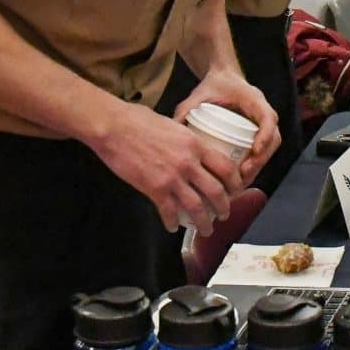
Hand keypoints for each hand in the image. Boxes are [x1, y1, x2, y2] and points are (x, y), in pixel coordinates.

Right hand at [84, 105, 246, 233]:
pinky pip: (169, 212)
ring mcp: (172, 177)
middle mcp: (188, 162)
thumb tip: (191, 148)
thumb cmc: (138, 120)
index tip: (236, 190)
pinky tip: (172, 227)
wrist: (113, 127)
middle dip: (224, 207)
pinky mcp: (153, 189)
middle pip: (216, 191)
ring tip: (206, 229)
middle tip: (224, 214)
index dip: (235, 183)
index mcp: (195, 144)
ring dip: (204, 222)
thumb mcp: (173, 124)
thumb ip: (185, 139)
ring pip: (196, 207)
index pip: (226, 167)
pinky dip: (172, 222)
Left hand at [174, 68, 281, 182]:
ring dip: (258, 166)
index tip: (254, 151)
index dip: (264, 136)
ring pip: (269, 148)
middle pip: (273, 139)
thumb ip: (186, 108)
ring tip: (240, 181)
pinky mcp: (258, 132)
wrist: (223, 76)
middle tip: (243, 174)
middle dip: (260, 159)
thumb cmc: (214, 84)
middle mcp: (263, 112)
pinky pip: (262, 150)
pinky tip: (239, 178)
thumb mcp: (200, 94)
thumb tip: (173, 128)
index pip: (268, 118)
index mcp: (254, 99)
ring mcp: (263, 123)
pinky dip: (254, 164)